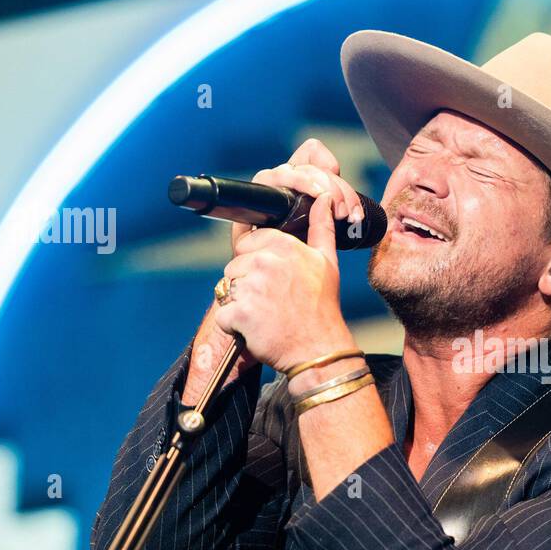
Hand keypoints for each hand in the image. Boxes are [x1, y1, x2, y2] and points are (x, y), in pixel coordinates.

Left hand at [181, 139, 361, 402]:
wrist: (319, 351)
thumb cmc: (322, 308)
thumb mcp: (327, 262)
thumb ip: (321, 227)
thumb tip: (324, 198)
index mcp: (283, 245)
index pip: (248, 243)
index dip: (257, 263)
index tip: (274, 282)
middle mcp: (265, 261)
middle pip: (235, 267)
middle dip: (247, 285)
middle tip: (273, 303)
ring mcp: (251, 287)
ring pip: (228, 289)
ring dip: (240, 304)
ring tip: (266, 316)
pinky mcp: (239, 313)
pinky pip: (223, 315)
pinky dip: (235, 326)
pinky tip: (257, 329)